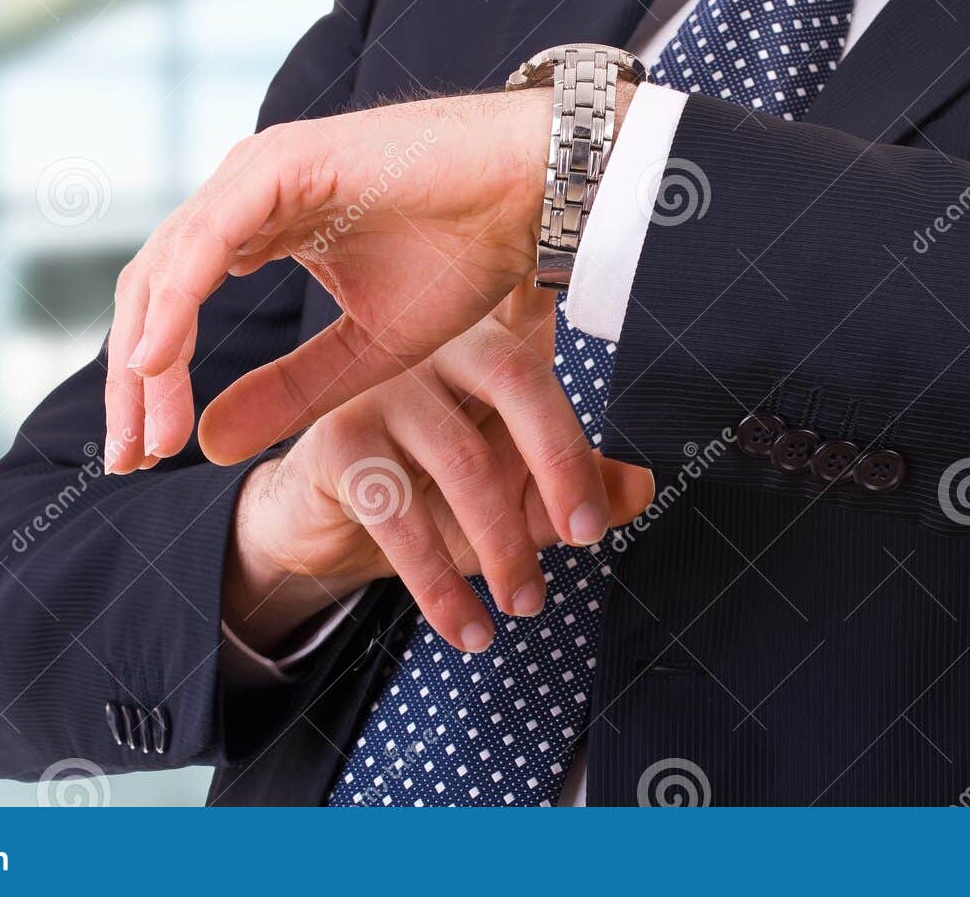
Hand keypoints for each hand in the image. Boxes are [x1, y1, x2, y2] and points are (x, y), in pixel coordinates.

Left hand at [103, 86, 575, 472]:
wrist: (533, 196)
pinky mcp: (284, 162)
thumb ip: (288, 392)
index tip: (146, 453)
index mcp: (257, 228)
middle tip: (128, 457)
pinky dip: (176, 301)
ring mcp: (259, 173)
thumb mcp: (365, 355)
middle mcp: (245, 196)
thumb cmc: (465, 257)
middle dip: (135, 382)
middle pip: (152, 292)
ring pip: (167, 267)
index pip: (174, 308)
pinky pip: (209, 238)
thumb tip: (202, 444)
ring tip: (146, 430)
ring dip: (146, 354)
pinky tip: (158, 359)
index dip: (152, 383)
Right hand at [221, 311, 652, 653]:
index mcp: (490, 344)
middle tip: (581, 545)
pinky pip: (398, 511)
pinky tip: (464, 625)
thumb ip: (578, 486)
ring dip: (503, 546)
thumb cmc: (432, 493)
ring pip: (463, 460)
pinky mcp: (337, 438)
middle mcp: (435, 344)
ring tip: (523, 604)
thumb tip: (641, 488)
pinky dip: (438, 582)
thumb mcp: (516, 493)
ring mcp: (381, 385)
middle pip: (517, 382)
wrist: (329, 526)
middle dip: (558, 475)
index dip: (576, 412)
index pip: (549, 355)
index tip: (593, 508)